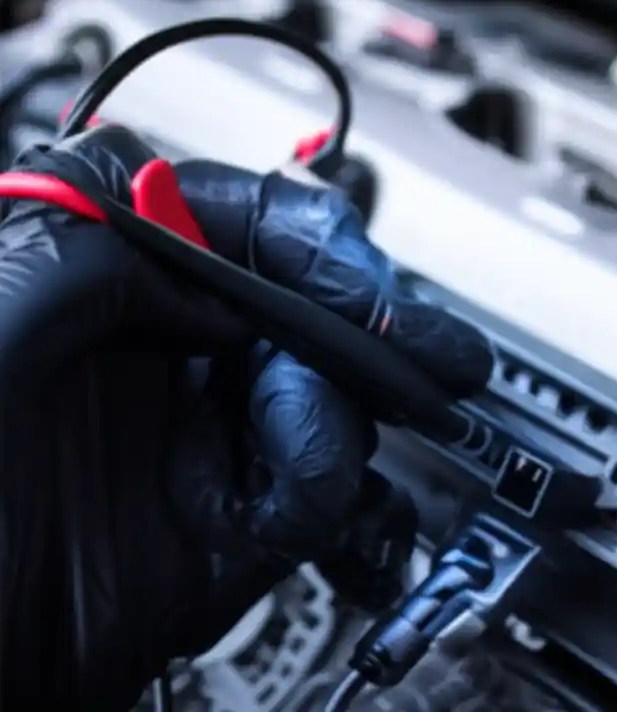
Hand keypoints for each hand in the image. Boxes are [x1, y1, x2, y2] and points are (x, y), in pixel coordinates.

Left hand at [0, 125, 493, 709]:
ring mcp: (198, 437)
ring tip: (295, 479)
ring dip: (332, 432)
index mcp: (79, 289)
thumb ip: (82, 265)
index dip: (294, 231)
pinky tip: (299, 521)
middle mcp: (146, 353)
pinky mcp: (237, 522)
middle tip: (421, 352)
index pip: (207, 210)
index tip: (348, 282)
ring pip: (325, 392)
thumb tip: (202, 286)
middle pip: (291, 297)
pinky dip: (340, 503)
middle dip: (360, 327)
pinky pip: (331, 491)